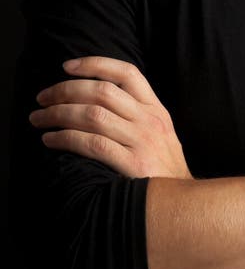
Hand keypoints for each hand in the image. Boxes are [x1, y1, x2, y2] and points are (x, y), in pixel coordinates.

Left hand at [29, 56, 191, 179]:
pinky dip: (66, 138)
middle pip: (102, 91)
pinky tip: (50, 140)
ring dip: (59, 113)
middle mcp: (150, 121)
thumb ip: (137, 115)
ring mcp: (142, 142)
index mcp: (156, 109)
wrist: (182, 204)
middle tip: (42, 97)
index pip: (127, 73)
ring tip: (38, 119)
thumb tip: (96, 99)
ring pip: (93, 115)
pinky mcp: (133, 165)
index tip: (67, 66)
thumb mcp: (161, 134)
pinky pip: (93, 144)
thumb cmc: (163, 170)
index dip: (95, 64)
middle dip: (66, 90)